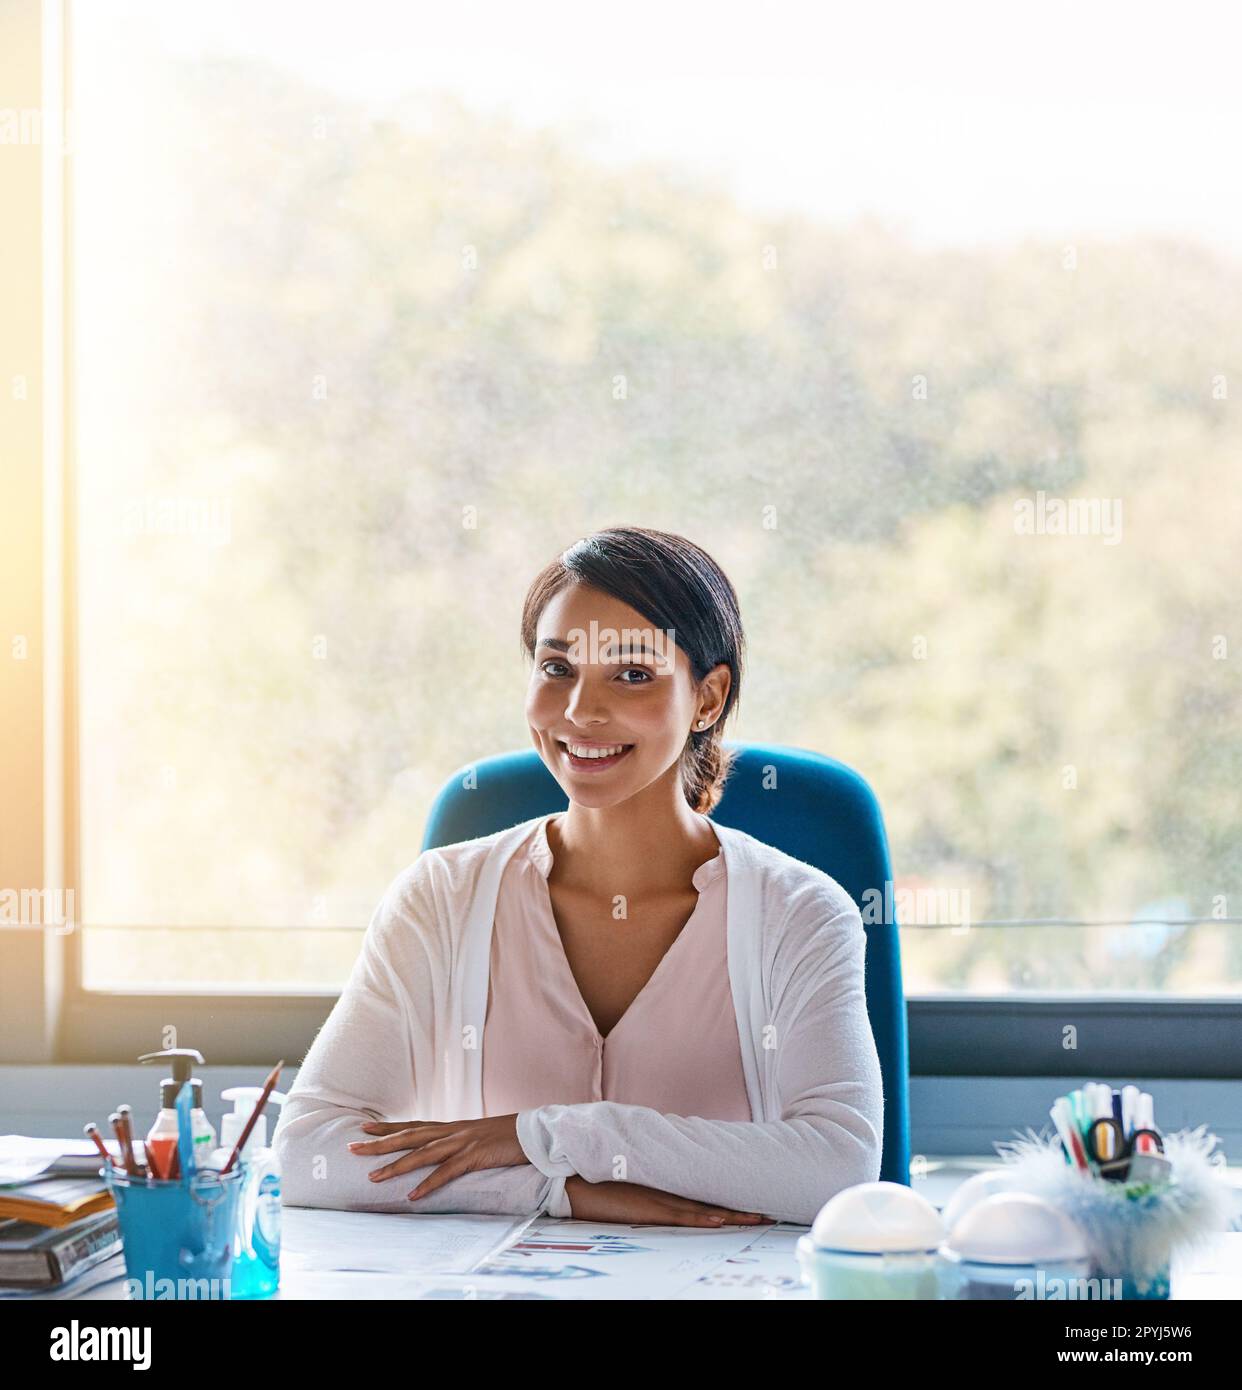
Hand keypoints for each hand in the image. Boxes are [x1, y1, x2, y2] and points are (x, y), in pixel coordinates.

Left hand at [347, 1115, 525, 1201]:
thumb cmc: (505, 1136)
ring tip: (373, 1177)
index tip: (362, 1128)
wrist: (532, 1132)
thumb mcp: (475, 1136)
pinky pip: (448, 1172)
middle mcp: (451, 1131)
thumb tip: (441, 1151)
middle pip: (409, 1136)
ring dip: (396, 1166)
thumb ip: (457, 1142)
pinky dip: (430, 1183)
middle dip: (379, 1143)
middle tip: (352, 1147)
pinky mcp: (475, 1155)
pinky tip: (414, 1195)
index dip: (387, 1127)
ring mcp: (462, 1142)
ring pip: (422, 1153)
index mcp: (451, 1126)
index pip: (412, 1125)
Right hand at [564, 1176, 769, 1226]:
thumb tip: (665, 1183)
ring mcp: (658, 1197)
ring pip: (702, 1208)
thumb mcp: (629, 1179)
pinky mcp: (646, 1208)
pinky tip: (719, 1220)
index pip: (703, 1191)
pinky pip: (679, 1215)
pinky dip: (700, 1218)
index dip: (728, 1196)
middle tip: (768, 1212)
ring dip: (731, 1214)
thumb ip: (649, 1181)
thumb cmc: (597, 1178)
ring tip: (757, 1218)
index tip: (751, 1200)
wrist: (571, 1175)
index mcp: (663, 1182)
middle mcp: (666, 1188)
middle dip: (740, 1207)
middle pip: (711, 1199)